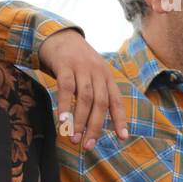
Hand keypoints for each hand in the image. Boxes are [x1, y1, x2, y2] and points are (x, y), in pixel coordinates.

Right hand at [37, 30, 127, 149]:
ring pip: (85, 98)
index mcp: (107, 77)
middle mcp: (98, 72)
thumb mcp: (91, 74)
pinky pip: (66, 88)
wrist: (59, 35)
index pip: (116, 101)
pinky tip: (62, 120)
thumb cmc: (75, 61)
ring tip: (73, 138)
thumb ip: (95, 92)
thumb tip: (94, 121)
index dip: (120, 120)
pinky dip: (66, 105)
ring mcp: (82, 68)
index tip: (122, 138)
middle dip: (95, 127)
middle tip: (88, 146)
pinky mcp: (65, 65)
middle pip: (101, 103)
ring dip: (80, 121)